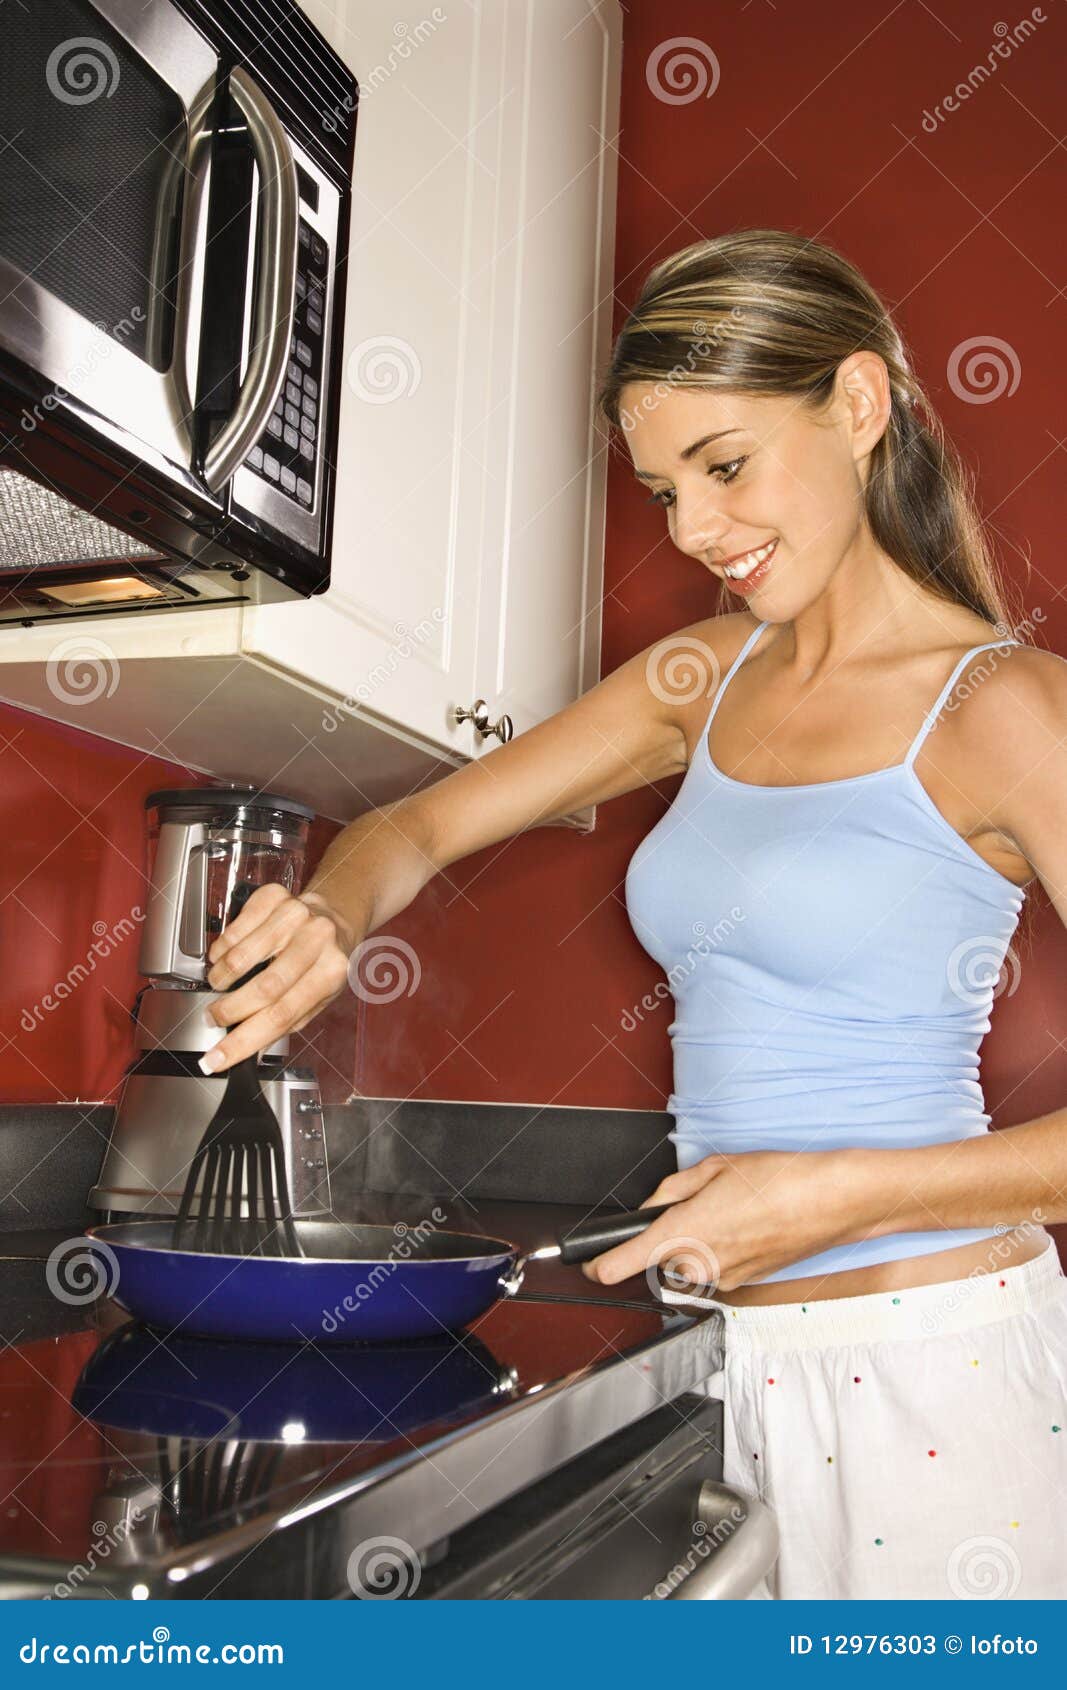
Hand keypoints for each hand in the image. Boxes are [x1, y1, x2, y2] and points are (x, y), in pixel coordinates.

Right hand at [198, 885, 358, 1072]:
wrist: (337, 914)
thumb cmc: (326, 959)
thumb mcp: (320, 996)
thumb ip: (288, 1021)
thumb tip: (249, 1047)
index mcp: (331, 972)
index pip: (282, 1016)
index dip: (244, 1041)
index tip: (215, 1059)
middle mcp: (317, 940)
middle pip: (264, 987)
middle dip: (228, 1011)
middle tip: (212, 1018)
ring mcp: (296, 915)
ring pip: (242, 957)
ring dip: (222, 977)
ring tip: (221, 984)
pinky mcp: (275, 896)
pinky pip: (234, 928)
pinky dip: (222, 948)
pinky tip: (227, 956)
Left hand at [580, 1149, 874, 1291]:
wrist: (831, 1202)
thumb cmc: (779, 1180)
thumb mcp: (714, 1168)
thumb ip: (673, 1189)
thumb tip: (654, 1204)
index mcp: (686, 1231)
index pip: (625, 1263)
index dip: (600, 1265)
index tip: (590, 1264)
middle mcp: (702, 1262)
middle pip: (659, 1264)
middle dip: (664, 1241)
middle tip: (690, 1210)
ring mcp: (726, 1277)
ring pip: (689, 1268)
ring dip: (693, 1246)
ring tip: (724, 1214)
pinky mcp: (747, 1282)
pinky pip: (717, 1270)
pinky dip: (720, 1252)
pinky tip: (744, 1226)